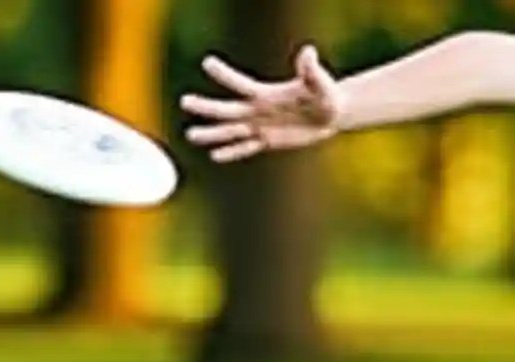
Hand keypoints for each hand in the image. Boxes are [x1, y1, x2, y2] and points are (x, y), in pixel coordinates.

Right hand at [180, 45, 343, 162]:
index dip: (226, 74)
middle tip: (185, 101)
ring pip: (231, 131)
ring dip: (212, 134)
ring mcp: (260, 126)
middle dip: (207, 107)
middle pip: (228, 110)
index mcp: (266, 94)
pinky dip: (232, 152)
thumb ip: (310, 70)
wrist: (330, 112)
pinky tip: (215, 156)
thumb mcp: (319, 82)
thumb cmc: (324, 93)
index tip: (208, 63)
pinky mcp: (267, 141)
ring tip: (190, 135)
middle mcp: (257, 109)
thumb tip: (309, 52)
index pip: (241, 84)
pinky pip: (246, 148)